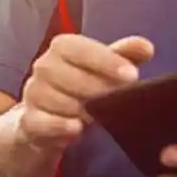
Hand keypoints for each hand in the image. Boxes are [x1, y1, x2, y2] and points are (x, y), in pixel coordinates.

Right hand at [16, 34, 153, 151]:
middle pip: (65, 73)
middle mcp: (43, 67)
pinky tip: (76, 129)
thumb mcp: (104, 69)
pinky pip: (41, 122)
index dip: (105, 60)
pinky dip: (59, 126)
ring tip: (99, 116)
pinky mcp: (29, 121)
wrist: (49, 119)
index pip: (77, 47)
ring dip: (80, 108)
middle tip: (119, 97)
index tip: (132, 75)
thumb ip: (124, 55)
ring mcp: (33, 94)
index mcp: (62, 47)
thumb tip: (146, 47)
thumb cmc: (81, 86)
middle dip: (96, 87)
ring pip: (55, 99)